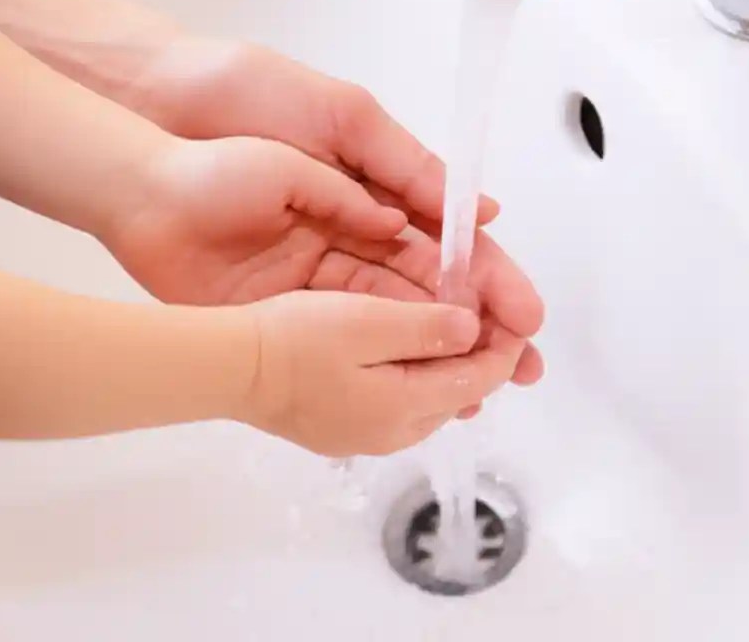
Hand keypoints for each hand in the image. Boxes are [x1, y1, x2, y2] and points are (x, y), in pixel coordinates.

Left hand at [119, 39, 544, 382]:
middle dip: (478, 327)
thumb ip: (399, 165)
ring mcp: (313, 277)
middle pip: (427, 292)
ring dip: (438, 354)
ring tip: (481, 387)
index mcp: (371, 193)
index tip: (523, 310)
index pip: (445, 244)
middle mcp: (350, 239)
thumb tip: (461, 211)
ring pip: (390, 322)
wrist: (149, 159)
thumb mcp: (340, 120)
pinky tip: (414, 387)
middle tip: (521, 364)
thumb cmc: (242, 112)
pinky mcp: (276, 307)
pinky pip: (338, 338)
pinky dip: (378, 363)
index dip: (487, 277)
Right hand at [237, 291, 524, 456]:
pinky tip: (404, 349)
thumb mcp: (368, 320)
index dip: (506, 344)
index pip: (480, 378)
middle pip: (458, 393)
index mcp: (408, 408)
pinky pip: (398, 402)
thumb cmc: (296, 339)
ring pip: (429, 399)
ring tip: (452, 325)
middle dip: (480, 356)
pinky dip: (413, 375)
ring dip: (445, 365)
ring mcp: (366, 436)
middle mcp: (395, 433)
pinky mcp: (342, 429)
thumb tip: (475, 330)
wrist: (230, 368)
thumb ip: (428, 326)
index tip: (518, 313)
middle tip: (490, 314)